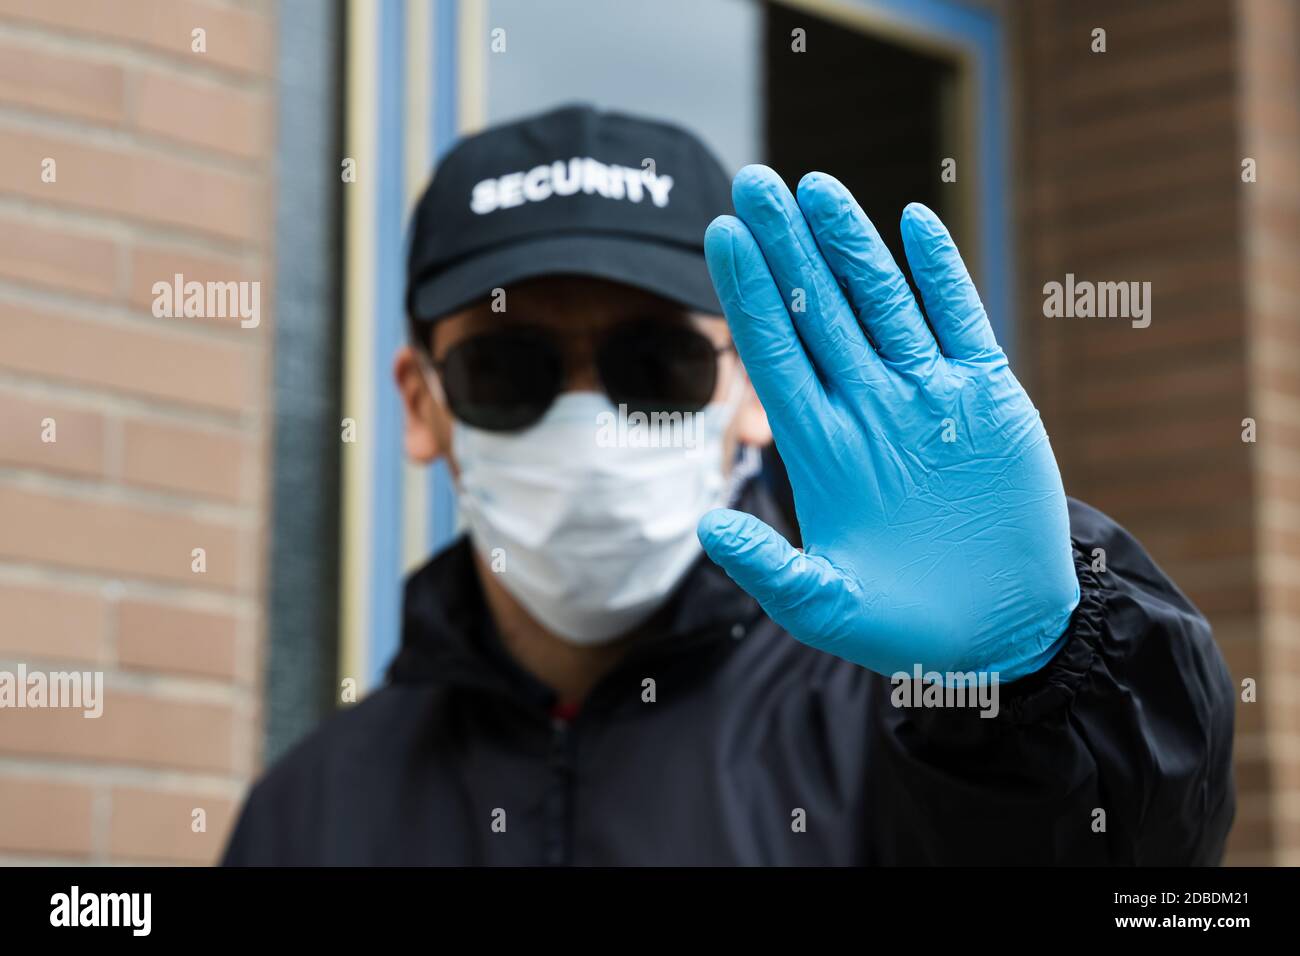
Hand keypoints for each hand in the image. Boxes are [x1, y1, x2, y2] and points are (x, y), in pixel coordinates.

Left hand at [699, 166, 1079, 680]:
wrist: (1000, 628)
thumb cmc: (905, 624)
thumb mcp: (827, 607)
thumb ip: (768, 568)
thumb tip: (705, 525)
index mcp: (822, 447)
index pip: (773, 352)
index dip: (747, 294)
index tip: (720, 233)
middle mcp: (867, 407)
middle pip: (816, 310)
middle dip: (785, 247)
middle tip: (752, 180)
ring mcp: (926, 396)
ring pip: (882, 302)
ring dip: (850, 244)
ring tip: (815, 185)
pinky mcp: (987, 397)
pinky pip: (961, 321)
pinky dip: (941, 274)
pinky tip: (915, 221)